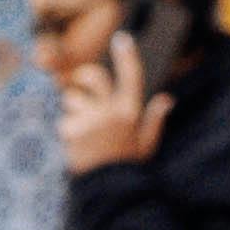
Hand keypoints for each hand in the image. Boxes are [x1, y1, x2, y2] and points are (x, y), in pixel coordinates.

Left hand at [57, 33, 168, 176]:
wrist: (109, 191)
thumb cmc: (128, 168)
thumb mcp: (146, 145)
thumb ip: (154, 120)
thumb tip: (166, 99)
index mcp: (130, 111)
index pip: (131, 75)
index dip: (126, 55)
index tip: (121, 39)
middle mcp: (111, 111)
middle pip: (94, 77)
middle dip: (85, 77)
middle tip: (81, 83)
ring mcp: (90, 119)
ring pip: (72, 99)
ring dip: (73, 110)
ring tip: (83, 131)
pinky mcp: (72, 130)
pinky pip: (63, 122)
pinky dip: (67, 133)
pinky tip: (77, 147)